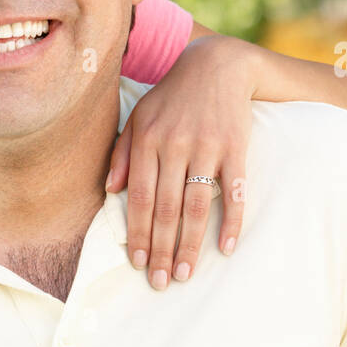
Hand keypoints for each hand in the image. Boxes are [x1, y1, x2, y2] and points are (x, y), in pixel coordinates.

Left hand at [107, 35, 252, 288]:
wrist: (218, 64)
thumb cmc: (171, 97)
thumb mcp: (138, 117)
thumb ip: (122, 154)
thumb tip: (110, 193)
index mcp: (148, 141)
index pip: (140, 198)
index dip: (138, 234)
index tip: (137, 263)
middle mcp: (175, 145)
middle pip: (166, 209)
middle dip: (161, 249)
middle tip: (160, 282)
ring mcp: (207, 147)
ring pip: (197, 205)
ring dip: (190, 244)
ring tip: (184, 274)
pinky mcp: (236, 147)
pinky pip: (234, 190)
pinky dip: (232, 221)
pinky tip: (226, 248)